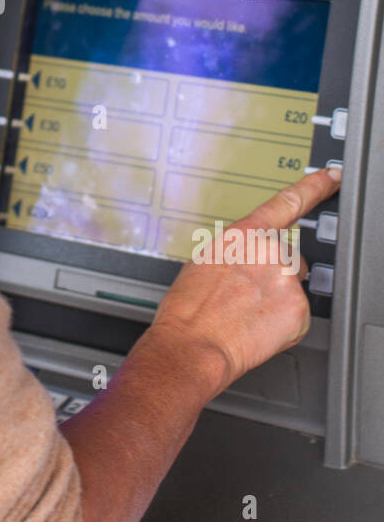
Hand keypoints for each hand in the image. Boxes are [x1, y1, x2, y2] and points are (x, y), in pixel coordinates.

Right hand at [149, 166, 340, 395]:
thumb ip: (238, 251)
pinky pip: (297, 315)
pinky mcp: (299, 309)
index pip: (288, 202)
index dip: (316, 186)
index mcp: (244, 234)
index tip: (332, 177)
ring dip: (278, 299)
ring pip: (293, 287)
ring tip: (247, 315)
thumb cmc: (190, 309)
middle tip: (247, 298)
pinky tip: (257, 328)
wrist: (193, 344)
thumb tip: (249, 259)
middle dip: (274, 275)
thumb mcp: (205, 261)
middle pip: (289, 258)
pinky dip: (283, 324)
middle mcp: (270, 250)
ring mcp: (287, 279)